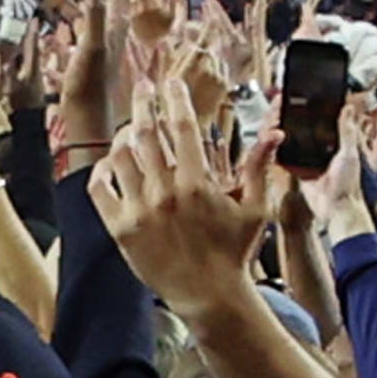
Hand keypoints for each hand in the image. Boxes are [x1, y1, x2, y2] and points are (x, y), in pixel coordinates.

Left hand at [88, 79, 268, 314]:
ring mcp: (139, 210)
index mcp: (198, 182)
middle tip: (143, 88)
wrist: (208, 295)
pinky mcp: (120, 228)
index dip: (174, 97)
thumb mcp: (255, 208)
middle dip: (143, 103)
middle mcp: (165, 192)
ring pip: (120, 155)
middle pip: (145, 132)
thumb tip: (276, 133)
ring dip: (123, 135)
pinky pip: (100, 188)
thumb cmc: (233, 251)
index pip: (181, 125)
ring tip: (129, 128)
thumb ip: (260, 167)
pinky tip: (110, 164)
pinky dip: (102, 170)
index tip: (170, 82)